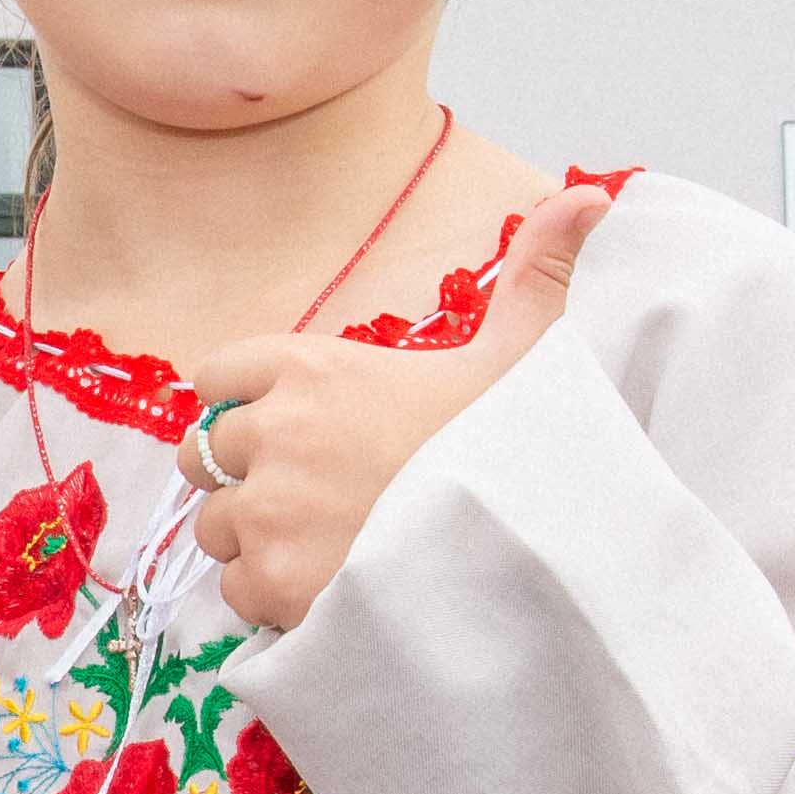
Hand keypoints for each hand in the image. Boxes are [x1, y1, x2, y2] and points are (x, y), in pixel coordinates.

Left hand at [180, 182, 611, 632]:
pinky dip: (273, 597)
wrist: (535, 554)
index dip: (250, 406)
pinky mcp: (273, 581)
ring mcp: (270, 509)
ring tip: (332, 549)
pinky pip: (235, 590)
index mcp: (317, 368)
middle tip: (315, 498)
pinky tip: (333, 591)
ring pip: (218, 527)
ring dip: (259, 542)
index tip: (295, 432)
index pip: (220, 375)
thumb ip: (535, 276)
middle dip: (246, 478)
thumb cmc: (522, 454)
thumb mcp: (529, 355)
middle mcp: (279, 431)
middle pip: (205, 454)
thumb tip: (588, 196)